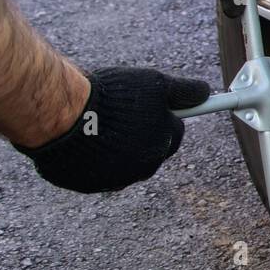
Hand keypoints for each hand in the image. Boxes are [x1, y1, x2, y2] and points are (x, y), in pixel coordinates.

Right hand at [13, 67, 209, 192]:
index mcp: (163, 144)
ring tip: (99, 124)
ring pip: (123, 162)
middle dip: (141, 134)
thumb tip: (205, 92)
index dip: (162, 118)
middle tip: (121, 113)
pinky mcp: (88, 185)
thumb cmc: (112, 97)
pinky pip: (96, 171)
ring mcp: (115, 179)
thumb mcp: (155, 84)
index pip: (173, 133)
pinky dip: (93, 158)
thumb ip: (184, 91)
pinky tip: (83, 139)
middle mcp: (143, 167)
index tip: (150, 107)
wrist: (64, 117)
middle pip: (150, 150)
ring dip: (117, 147)